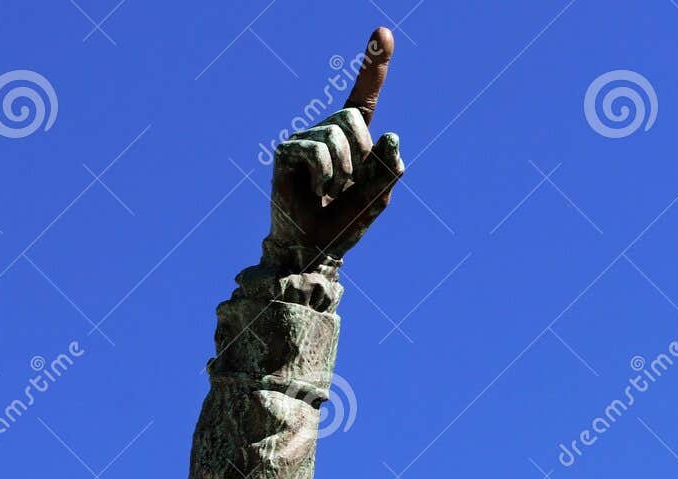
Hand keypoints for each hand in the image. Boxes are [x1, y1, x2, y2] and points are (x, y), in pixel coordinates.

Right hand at [267, 27, 403, 266]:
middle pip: (352, 116)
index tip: (384, 32)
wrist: (316, 247)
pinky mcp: (287, 151)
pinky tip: (314, 191)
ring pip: (335, 135)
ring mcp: (305, 139)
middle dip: (361, 154)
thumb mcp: (379, 196)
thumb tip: (391, 134)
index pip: (365, 96)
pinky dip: (324, 177)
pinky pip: (316, 152)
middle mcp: (327, 131)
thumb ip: (389, 168)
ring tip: (329, 192)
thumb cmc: (347, 222)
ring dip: (342, 173)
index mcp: (354, 138)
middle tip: (349, 184)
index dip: (374, 64)